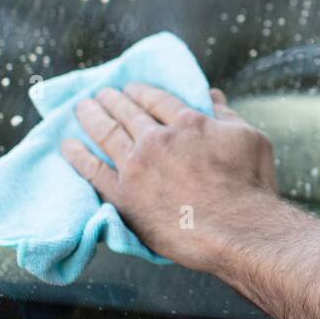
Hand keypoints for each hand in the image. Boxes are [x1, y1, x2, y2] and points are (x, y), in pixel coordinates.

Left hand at [60, 83, 278, 273]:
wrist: (236, 230)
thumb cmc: (250, 186)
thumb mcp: (251, 139)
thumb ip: (228, 116)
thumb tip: (213, 96)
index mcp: (189, 123)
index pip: (157, 99)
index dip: (141, 91)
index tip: (131, 88)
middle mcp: (158, 139)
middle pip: (128, 113)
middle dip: (112, 100)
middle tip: (101, 93)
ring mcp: (138, 167)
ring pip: (107, 134)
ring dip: (92, 117)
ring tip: (82, 108)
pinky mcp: (124, 196)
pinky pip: (93, 171)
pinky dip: (78, 156)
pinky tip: (68, 145)